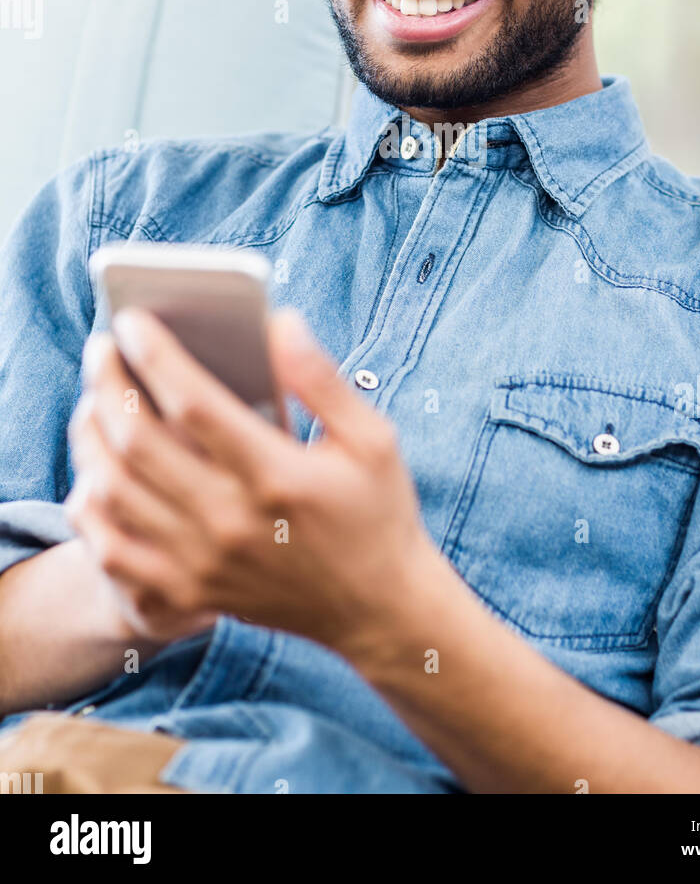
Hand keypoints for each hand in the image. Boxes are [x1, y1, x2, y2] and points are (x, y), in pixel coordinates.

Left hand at [65, 308, 434, 660]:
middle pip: (138, 443)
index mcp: (277, 476)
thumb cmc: (376, 511)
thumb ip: (322, 379)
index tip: (131, 319)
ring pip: (113, 493)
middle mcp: (231, 522)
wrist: (378, 611)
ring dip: (90, 438)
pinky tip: (95, 473)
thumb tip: (278, 321)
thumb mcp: (372, 438)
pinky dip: (90, 509)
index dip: (155, 356)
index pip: (195, 405)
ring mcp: (202, 564)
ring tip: (94, 401)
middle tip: (101, 348)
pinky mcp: (187, 592)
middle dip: (108, 383)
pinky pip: (110, 551)